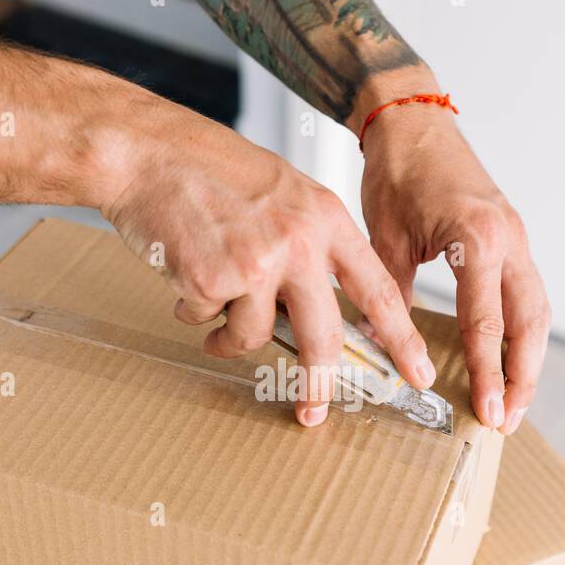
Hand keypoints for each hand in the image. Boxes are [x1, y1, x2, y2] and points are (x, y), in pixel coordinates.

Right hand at [105, 100, 435, 426]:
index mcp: (325, 218)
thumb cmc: (208, 169)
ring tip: (210, 307)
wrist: (148, 152)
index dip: (401, 338)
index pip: (376, 289)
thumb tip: (310, 312)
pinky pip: (207, 322)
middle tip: (312, 412)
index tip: (416, 372)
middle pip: (323, 336)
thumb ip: (307, 248)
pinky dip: (192, 310)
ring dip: (227, 337)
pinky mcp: (212, 278)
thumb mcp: (282, 195)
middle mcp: (298, 242)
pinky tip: (182, 273)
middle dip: (317, 384)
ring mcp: (256, 262)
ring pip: (253, 335)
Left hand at [358, 101, 549, 434]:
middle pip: (531, 324)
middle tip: (508, 419)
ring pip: (538, 311)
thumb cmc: (397, 172)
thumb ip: (391, 294)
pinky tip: (510, 360)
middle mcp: (508, 239)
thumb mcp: (385, 237)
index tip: (488, 411)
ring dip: (529, 360)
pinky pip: (528, 293)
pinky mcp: (512, 238)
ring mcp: (517, 237)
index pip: (487, 323)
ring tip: (514, 401)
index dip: (488, 373)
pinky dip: (523, 332)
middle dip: (523, 377)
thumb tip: (380, 345)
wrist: (414, 121)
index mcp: (477, 239)